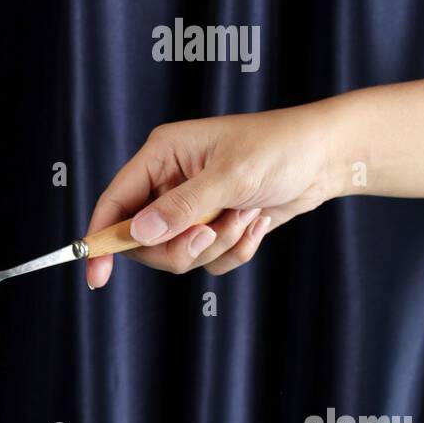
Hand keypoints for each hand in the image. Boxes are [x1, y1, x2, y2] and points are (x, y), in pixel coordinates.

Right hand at [84, 100, 345, 285]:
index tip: (96, 274)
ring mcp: (190, 209)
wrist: (326, 158)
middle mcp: (169, 183)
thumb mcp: (230, 176)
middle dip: (181, 247)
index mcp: (162, 156)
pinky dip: (234, 251)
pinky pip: (207, 261)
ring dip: (215, 245)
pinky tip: (256, 223)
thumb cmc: (281, 148)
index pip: (114, 203)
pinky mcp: (212, 228)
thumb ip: (182, 207)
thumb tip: (139, 234)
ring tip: (245, 216)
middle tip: (210, 232)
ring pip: (178, 256)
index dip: (100, 240)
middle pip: (143, 242)